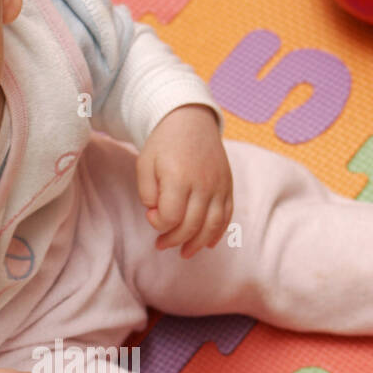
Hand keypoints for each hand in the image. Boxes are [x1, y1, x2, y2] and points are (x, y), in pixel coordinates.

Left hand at [136, 104, 232, 257]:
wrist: (190, 119)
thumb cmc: (163, 144)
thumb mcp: (144, 163)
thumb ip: (147, 193)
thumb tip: (158, 215)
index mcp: (179, 177)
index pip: (170, 216)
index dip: (158, 224)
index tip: (151, 215)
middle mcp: (203, 183)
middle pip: (192, 225)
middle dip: (174, 240)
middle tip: (161, 245)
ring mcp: (219, 185)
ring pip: (213, 225)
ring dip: (198, 244)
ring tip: (185, 253)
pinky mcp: (228, 186)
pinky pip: (227, 216)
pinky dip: (218, 232)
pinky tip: (206, 243)